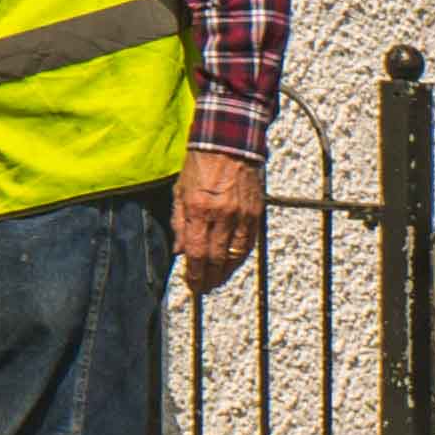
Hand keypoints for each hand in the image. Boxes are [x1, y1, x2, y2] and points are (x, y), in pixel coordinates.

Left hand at [172, 150, 263, 296]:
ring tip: (216, 281)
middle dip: (208, 277)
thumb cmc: (200, 166)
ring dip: (224, 272)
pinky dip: (239, 258)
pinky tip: (232, 265)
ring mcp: (241, 217)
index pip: (196, 252)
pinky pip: (248, 244)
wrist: (228, 147)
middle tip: (202, 288)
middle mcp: (221, 216)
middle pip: (215, 258)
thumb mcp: (180, 191)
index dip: (194, 273)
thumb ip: (179, 222)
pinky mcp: (255, 215)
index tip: (192, 284)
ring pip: (234, 255)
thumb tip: (181, 250)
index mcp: (198, 209)